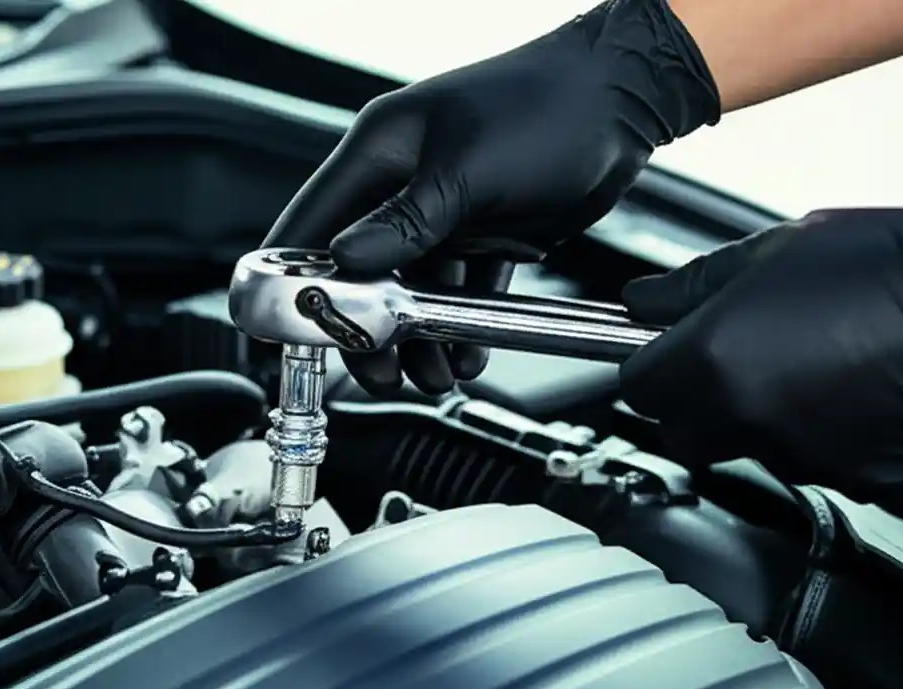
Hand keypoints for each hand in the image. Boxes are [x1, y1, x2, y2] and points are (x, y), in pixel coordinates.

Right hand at [262, 0, 718, 394]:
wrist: (624, 102)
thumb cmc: (546, 106)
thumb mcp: (466, 170)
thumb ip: (405, 222)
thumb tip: (346, 261)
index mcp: (381, 150)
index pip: (312, 220)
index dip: (288, 276)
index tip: (279, 326)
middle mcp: (404, 181)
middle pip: (361, 269)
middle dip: (368, 323)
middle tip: (378, 366)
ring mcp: (444, 209)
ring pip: (412, 288)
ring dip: (419, 335)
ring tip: (434, 373)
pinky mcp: (484, 231)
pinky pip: (459, 289)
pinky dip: (461, 323)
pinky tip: (468, 352)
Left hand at [620, 205, 902, 498]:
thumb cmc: (889, 262)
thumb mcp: (774, 251)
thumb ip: (696, 285)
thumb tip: (644, 302)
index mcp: (716, 357)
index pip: (637, 386)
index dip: (650, 365)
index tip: (665, 351)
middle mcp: (749, 416)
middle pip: (681, 435)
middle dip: (691, 406)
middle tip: (725, 364)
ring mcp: (801, 454)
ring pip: (743, 453)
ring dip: (755, 421)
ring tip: (802, 366)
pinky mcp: (853, 478)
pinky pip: (809, 466)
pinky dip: (813, 438)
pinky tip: (842, 392)